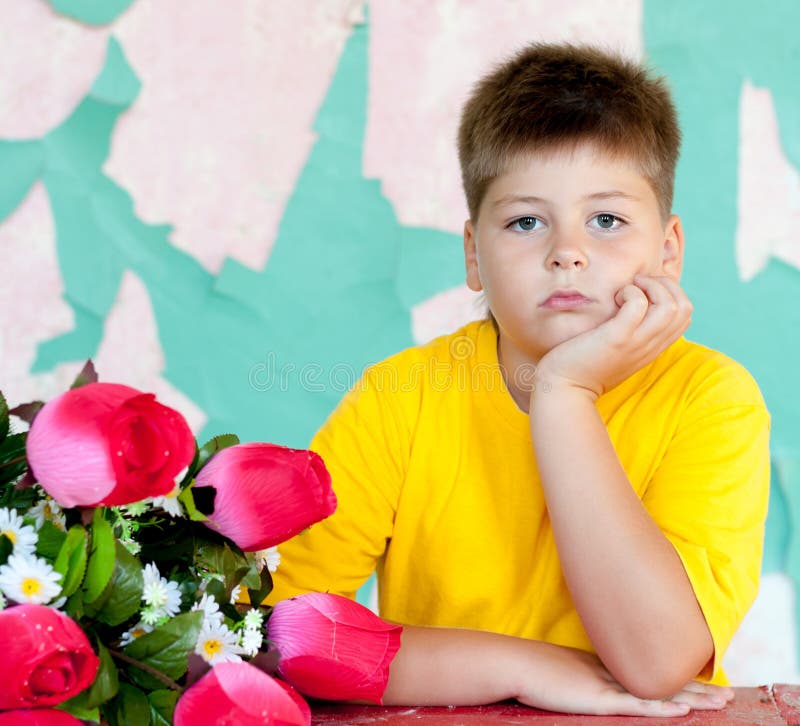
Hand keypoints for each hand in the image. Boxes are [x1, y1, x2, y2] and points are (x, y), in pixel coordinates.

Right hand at [516, 643, 732, 716]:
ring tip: (722, 703)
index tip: (705, 682)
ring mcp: (607, 685)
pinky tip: (683, 709)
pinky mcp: (598, 699)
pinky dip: (661, 707)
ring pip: (658, 692)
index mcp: (607, 667)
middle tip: (730, 695)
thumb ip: (583, 675)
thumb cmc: (534, 670)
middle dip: (698, 688)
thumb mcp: (565, 671)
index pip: (651, 673)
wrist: (516, 662)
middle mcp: (614, 673)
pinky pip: (636, 705)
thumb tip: (591, 683)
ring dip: (693, 698)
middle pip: (663, 681)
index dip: (680, 679)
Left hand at [534, 275, 691, 399]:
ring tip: (626, 291)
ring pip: (671, 306)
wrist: (564, 388)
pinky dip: (630, 293)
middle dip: (665, 285)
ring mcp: (636, 342)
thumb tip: (634, 303)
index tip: (643, 291)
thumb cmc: (584, 363)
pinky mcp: (617, 338)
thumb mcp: (618, 348)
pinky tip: (614, 299)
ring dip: (651, 287)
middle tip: (637, 286)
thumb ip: (632, 332)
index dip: (671, 293)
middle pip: (685, 307)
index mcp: (653, 346)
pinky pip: (638, 305)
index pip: (686, 315)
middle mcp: (650, 345)